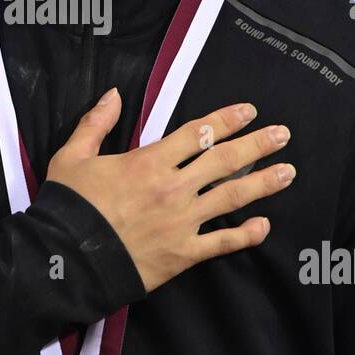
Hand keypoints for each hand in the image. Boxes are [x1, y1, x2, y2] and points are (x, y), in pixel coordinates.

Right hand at [45, 89, 293, 293]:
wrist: (67, 261)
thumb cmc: (69, 207)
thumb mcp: (72, 157)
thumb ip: (95, 123)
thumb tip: (114, 94)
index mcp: (148, 162)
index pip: (198, 133)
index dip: (226, 119)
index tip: (249, 111)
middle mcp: (173, 188)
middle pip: (224, 160)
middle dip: (257, 144)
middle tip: (283, 134)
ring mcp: (182, 222)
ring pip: (231, 197)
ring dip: (263, 183)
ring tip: (288, 172)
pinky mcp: (183, 253)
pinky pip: (221, 243)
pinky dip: (245, 235)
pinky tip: (264, 226)